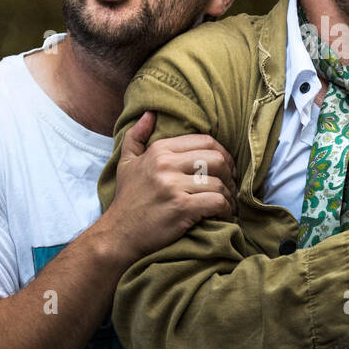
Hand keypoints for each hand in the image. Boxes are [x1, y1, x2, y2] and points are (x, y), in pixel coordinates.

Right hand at [102, 112, 237, 264]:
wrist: (118, 235)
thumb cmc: (127, 200)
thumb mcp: (126, 163)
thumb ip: (136, 136)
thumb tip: (149, 113)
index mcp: (159, 150)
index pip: (205, 141)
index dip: (223, 154)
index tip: (226, 169)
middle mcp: (166, 164)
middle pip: (217, 159)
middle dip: (230, 173)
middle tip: (230, 186)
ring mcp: (173, 186)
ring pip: (219, 182)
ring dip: (229, 196)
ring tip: (228, 204)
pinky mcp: (181, 207)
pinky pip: (217, 202)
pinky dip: (225, 209)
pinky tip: (222, 215)